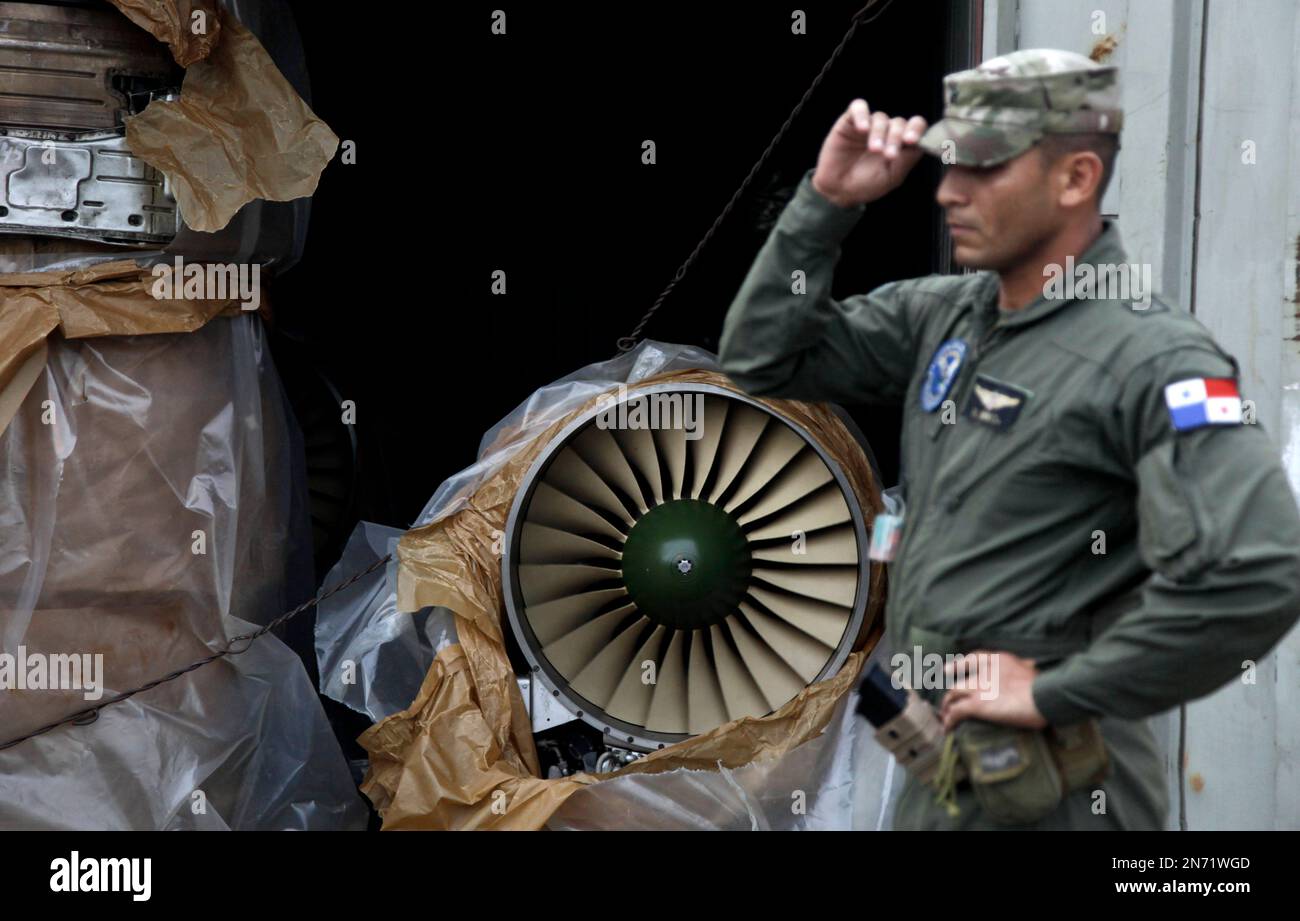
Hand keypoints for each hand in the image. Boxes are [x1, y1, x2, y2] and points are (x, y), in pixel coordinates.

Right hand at [811, 100, 927, 207]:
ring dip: (879, 133)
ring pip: (880, 118)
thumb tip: (921, 142)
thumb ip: (907, 159)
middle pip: (898, 123)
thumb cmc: (867, 185)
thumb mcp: (892, 176)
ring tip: (874, 149)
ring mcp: (868, 125)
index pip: (915, 126)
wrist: (839, 190)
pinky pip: (858, 108)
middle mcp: (887, 131)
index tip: (911, 141)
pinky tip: (862, 129)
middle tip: (889, 155)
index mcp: (901, 143)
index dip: (916, 130)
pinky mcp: (849, 121)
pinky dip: (861, 115)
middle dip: (895, 138)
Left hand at [939, 650, 1048, 730]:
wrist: (1043, 696)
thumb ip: (1025, 666)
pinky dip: (949, 720)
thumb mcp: (1031, 669)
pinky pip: (956, 712)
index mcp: (998, 661)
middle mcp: (983, 672)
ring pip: (953, 696)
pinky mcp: (977, 705)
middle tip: (946, 704)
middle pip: (959, 682)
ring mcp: (978, 688)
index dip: (958, 665)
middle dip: (950, 695)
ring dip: (947, 708)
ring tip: (944, 719)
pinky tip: (947, 729)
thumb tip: (1030, 664)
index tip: (947, 670)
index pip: (973, 659)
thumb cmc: (1043, 686)